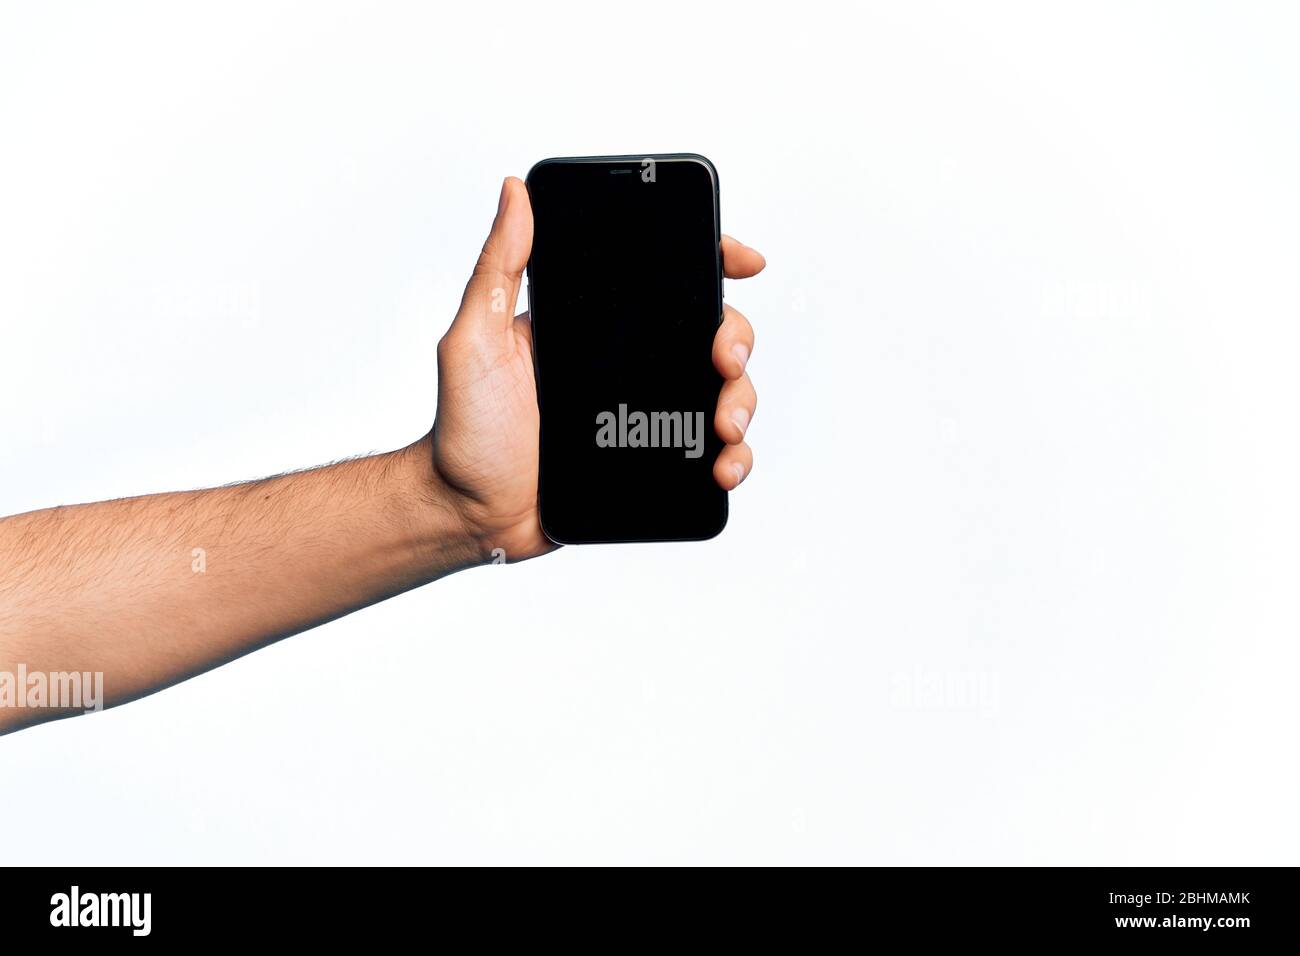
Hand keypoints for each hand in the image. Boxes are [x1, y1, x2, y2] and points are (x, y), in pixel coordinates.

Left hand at [427, 176, 765, 561]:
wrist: (471, 514)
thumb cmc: (464, 429)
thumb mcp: (473, 338)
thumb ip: (497, 267)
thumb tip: (514, 190)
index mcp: (592, 325)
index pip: (662, 279)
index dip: (712, 260)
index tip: (743, 260)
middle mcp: (626, 363)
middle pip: (709, 332)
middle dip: (736, 339)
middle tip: (723, 359)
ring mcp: (643, 413)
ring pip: (723, 391)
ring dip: (742, 401)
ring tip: (725, 425)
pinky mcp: (650, 462)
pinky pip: (710, 454)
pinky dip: (734, 457)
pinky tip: (723, 467)